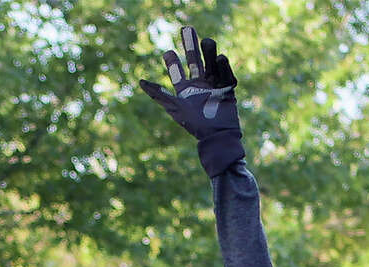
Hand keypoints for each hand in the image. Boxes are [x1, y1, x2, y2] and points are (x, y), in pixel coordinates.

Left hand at [139, 25, 244, 176]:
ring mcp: (214, 86)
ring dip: (208, 51)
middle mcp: (199, 86)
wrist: (216, 135)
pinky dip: (224, 66)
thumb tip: (140, 81)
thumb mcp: (175, 107)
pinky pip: (226, 74)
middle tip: (186, 29)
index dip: (172, 62)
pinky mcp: (228, 89)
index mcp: (186, 91)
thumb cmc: (195, 124)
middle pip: (194, 61)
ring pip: (211, 63)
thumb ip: (159, 94)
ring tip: (206, 41)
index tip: (168, 52)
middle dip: (190, 45)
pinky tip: (220, 59)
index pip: (178, 72)